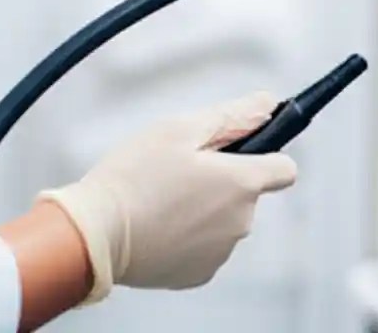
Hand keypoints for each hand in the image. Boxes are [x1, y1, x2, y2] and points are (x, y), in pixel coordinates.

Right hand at [37, 93, 296, 302]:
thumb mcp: (181, 130)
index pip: (285, 169)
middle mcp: (241, 221)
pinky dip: (188, 236)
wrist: (93, 236)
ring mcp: (221, 251)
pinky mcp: (198, 274)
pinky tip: (158, 225)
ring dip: (204, 209)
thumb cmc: (134, 177)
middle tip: (180, 172)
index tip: (242, 152)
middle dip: (223, 180)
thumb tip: (270, 103)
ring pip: (224, 220)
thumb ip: (233, 116)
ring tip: (162, 199)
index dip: (266, 155)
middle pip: (248, 193)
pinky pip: (204, 246)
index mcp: (243, 183)